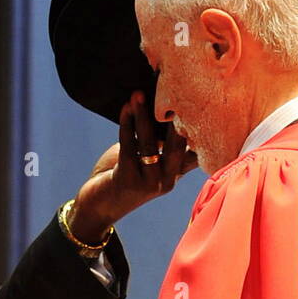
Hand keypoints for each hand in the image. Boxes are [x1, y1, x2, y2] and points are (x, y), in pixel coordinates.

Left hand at [70, 90, 199, 240]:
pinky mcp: (128, 180)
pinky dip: (126, 124)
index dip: (199, 127)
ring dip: (143, 116)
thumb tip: (164, 111)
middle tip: (172, 90)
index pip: (196, 151)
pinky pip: (129, 146)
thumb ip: (158, 143)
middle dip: (174, 116)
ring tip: (138, 94)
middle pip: (178, 144)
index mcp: (174, 175)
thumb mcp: (146, 161)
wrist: (98, 208)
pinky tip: (125, 108)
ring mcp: (149, 183)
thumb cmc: (122, 178)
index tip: (198, 101)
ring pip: (150, 143)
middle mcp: (166, 181)